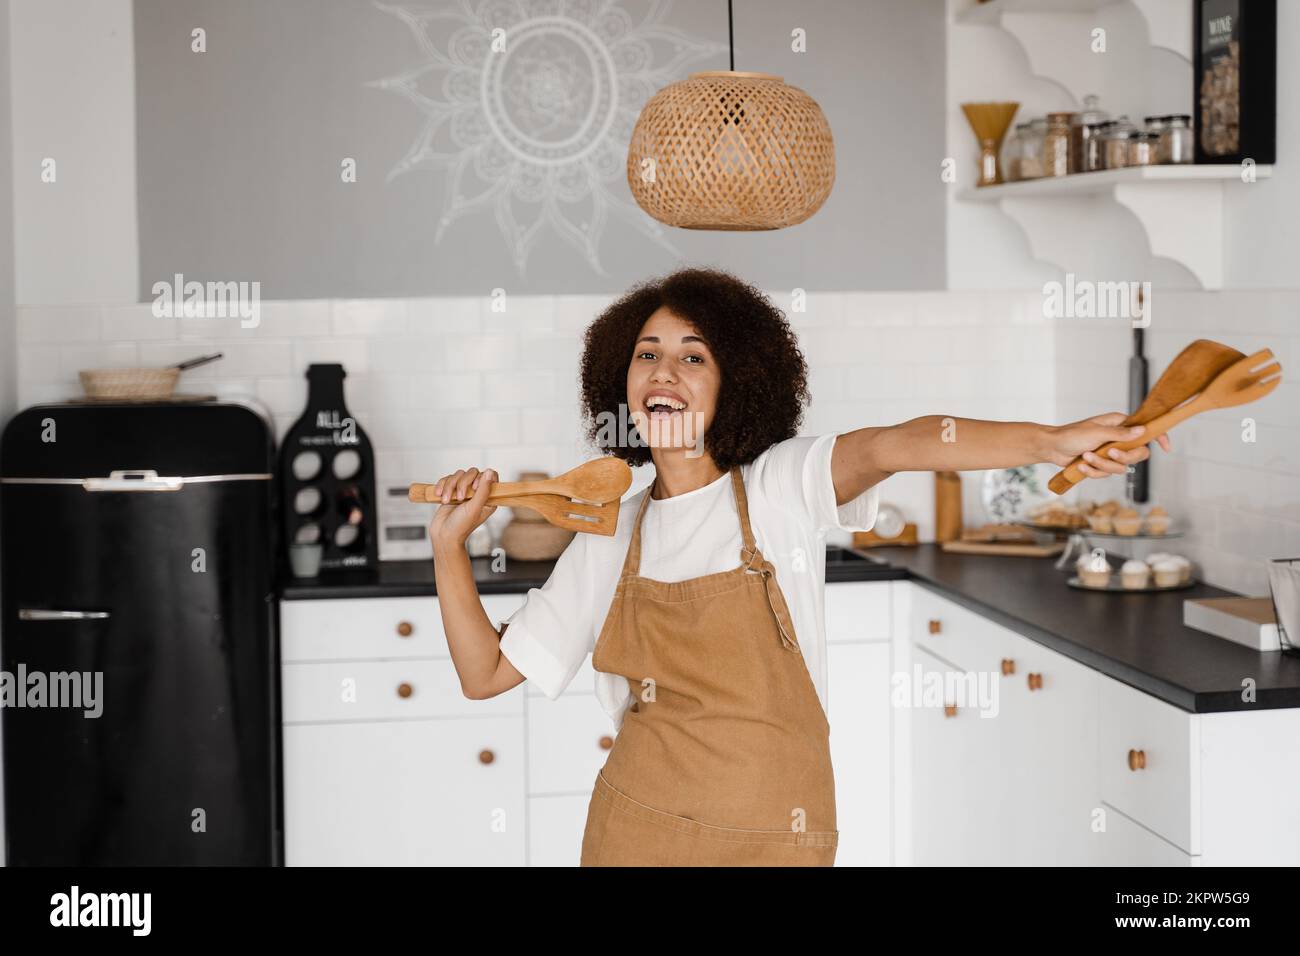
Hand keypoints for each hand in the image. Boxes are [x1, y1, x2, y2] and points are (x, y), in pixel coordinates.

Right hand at [429, 467, 497, 551]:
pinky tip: (439, 496)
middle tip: (459, 498)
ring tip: (447, 501)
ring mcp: (464, 491)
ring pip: (458, 474)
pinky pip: (447, 478)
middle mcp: (477, 493)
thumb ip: (483, 490)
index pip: (491, 476)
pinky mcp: (451, 491)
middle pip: (473, 472)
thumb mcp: (475, 508)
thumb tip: (490, 472)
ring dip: (450, 487)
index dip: (482, 478)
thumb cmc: (461, 526)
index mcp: (488, 498)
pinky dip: (442, 486)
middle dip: (462, 483)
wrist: (443, 535)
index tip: (474, 488)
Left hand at [1044, 412, 1171, 478]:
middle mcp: (1118, 438)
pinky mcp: (1101, 464)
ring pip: (1121, 467)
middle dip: (1123, 458)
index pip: (1146, 430)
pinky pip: (1106, 474)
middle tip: (1109, 453)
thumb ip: (1120, 434)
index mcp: (1120, 424)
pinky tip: (1081, 465)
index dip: (1158, 437)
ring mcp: (1110, 452)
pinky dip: (1093, 472)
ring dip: (1101, 465)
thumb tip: (1143, 431)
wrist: (1052, 448)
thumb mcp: (1096, 432)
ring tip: (1085, 457)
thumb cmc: (1071, 435)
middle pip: (1138, 454)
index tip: (1166, 448)